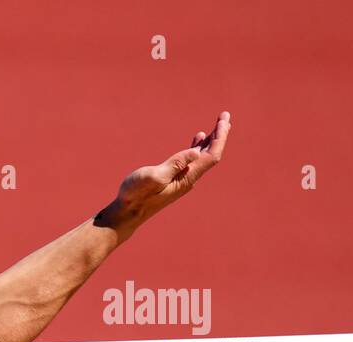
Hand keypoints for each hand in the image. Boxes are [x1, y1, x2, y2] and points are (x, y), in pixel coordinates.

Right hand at [99, 111, 231, 231]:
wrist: (126, 214)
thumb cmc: (135, 195)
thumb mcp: (153, 176)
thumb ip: (174, 164)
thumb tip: (196, 152)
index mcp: (186, 178)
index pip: (211, 155)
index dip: (220, 137)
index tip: (223, 119)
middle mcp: (188, 179)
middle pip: (210, 155)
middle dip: (219, 135)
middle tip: (225, 116)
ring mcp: (181, 180)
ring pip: (202, 158)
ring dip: (210, 141)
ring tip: (218, 126)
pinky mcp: (173, 180)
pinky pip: (191, 161)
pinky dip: (197, 148)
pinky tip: (198, 141)